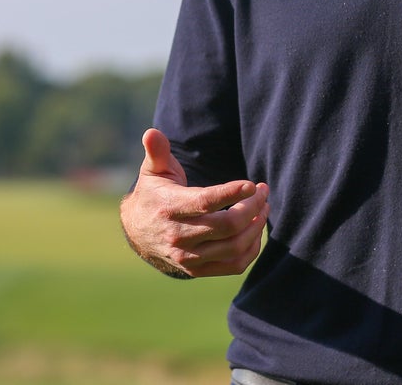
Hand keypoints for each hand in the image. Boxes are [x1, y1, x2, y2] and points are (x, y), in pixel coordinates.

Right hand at [119, 128, 269, 277]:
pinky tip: (255, 229)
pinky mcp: (196, 270)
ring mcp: (188, 257)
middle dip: (253, 206)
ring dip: (256, 226)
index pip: (206, 202)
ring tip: (264, 207)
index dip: (232, 193)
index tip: (252, 185)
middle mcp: (179, 236)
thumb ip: (157, 151)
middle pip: (228, 225)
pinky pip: (234, 265)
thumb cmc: (153, 194)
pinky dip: (251, 249)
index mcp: (170, 208)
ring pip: (235, 247)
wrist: (137, 232)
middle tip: (263, 191)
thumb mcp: (152, 171)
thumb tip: (152, 132)